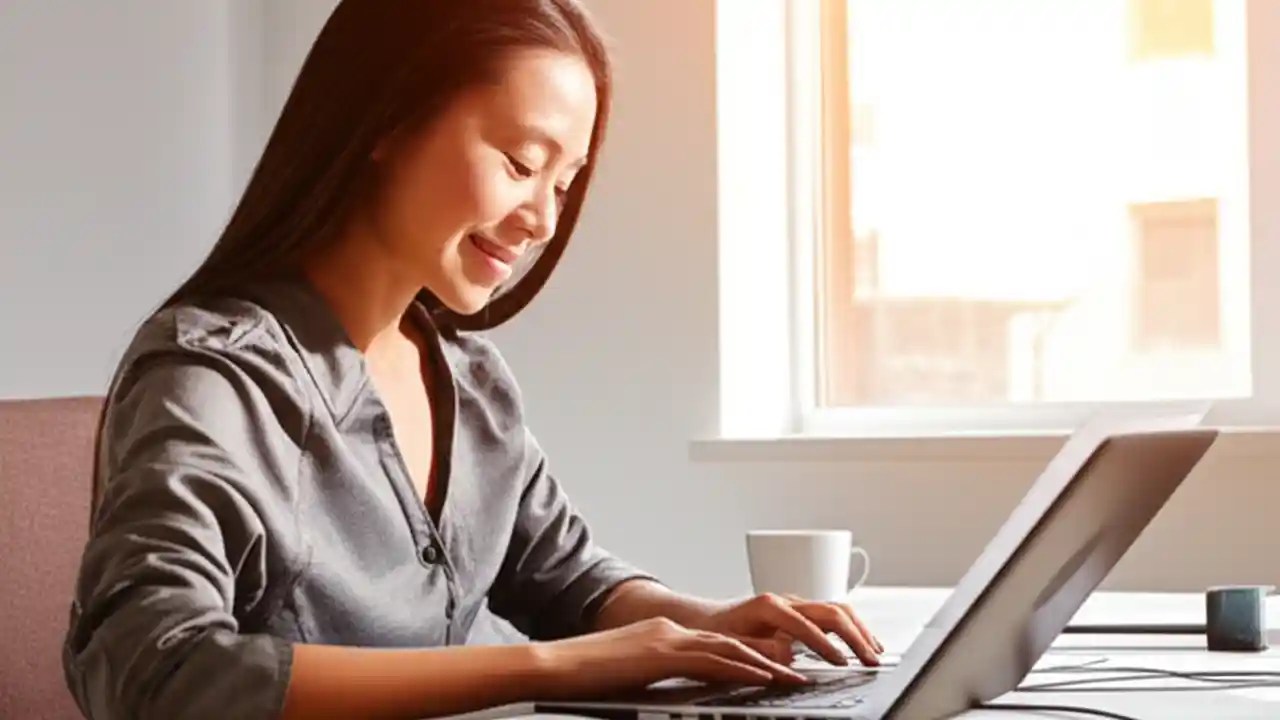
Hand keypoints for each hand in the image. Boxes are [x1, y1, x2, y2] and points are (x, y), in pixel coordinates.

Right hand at [538, 617, 809, 698]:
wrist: (553, 665)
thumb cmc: (585, 677)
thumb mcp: (631, 675)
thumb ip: (658, 678)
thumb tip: (673, 692)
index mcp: (664, 637)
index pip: (719, 644)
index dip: (752, 656)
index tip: (779, 669)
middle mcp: (671, 633)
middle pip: (732, 643)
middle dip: (770, 657)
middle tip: (801, 672)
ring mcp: (667, 641)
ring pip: (730, 649)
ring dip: (768, 665)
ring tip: (797, 679)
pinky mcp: (660, 655)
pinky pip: (711, 662)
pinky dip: (742, 670)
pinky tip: (764, 679)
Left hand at [696, 593, 884, 666]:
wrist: (707, 619)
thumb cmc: (719, 632)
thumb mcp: (732, 644)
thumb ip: (760, 649)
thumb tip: (789, 655)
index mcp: (769, 606)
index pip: (807, 624)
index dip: (825, 646)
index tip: (841, 664)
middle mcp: (786, 600)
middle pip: (830, 611)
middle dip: (854, 636)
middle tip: (870, 660)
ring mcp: (795, 603)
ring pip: (836, 609)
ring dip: (859, 629)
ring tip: (875, 651)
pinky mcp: (800, 610)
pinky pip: (833, 613)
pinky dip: (852, 626)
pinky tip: (863, 641)